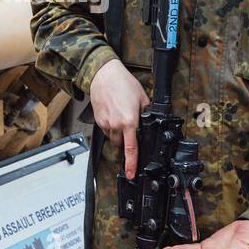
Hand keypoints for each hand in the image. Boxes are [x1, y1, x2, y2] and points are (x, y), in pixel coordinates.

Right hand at [89, 58, 149, 177]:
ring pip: (113, 138)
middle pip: (122, 144)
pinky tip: (114, 115)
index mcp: (129, 121)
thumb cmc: (123, 83)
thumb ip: (146, 113)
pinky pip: (106, 131)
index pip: (131, 148)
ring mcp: (105, 123)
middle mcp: (116, 125)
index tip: (131, 173)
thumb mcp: (142, 98)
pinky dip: (111, 127)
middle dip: (127, 140)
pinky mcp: (98, 120)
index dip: (131, 163)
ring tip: (121, 118)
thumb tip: (149, 122)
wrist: (104, 75)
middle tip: (131, 127)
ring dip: (118, 134)